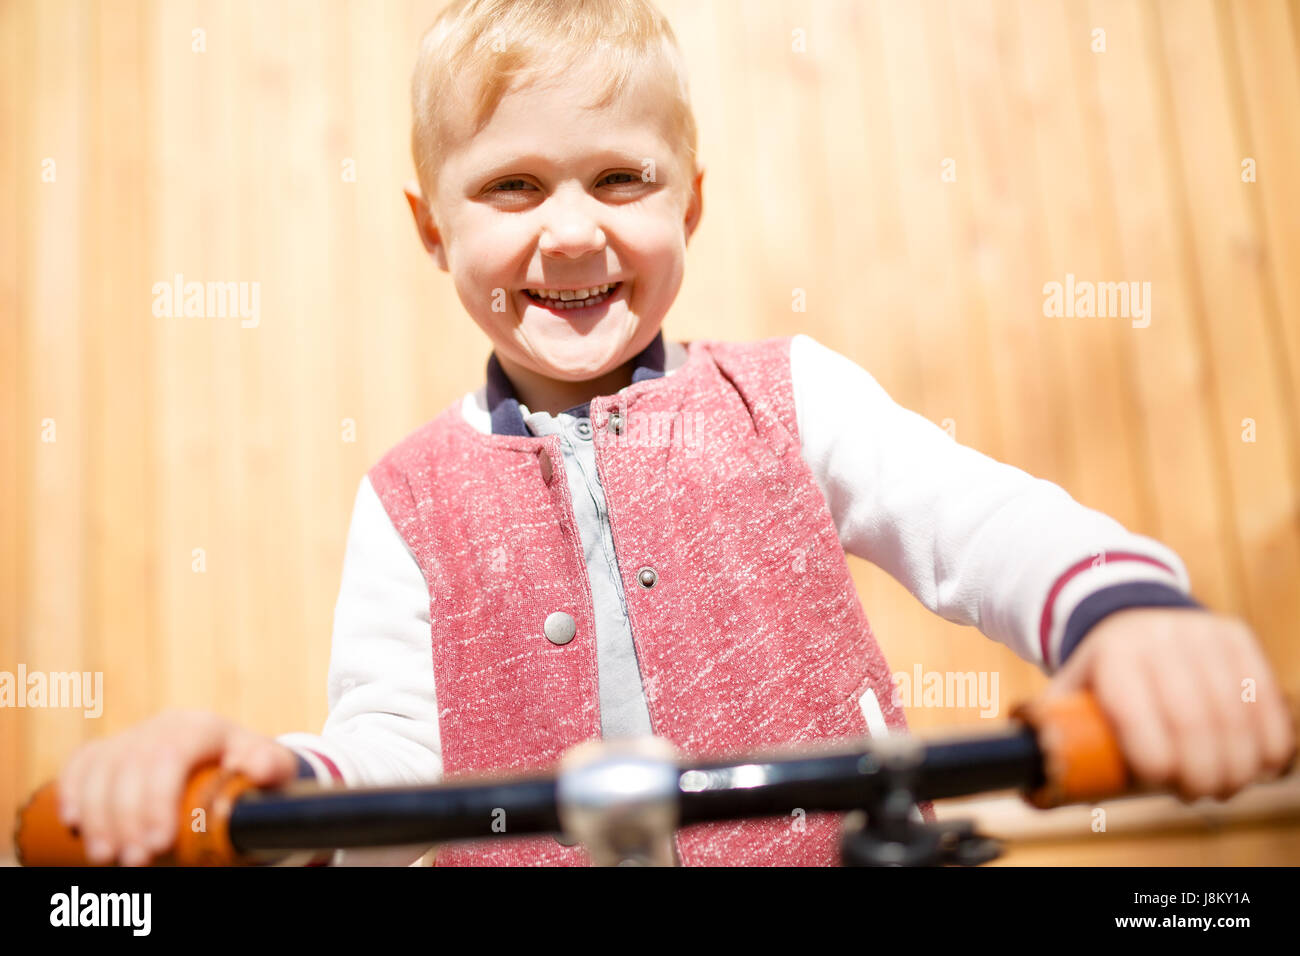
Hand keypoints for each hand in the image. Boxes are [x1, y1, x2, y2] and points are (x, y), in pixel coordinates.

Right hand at [56, 710, 297, 865]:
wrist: (231, 761)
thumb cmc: (252, 772)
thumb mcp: (273, 768)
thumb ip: (272, 766)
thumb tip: (259, 768)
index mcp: (201, 728)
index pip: (169, 757)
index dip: (157, 800)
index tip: (159, 843)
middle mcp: (162, 727)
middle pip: (129, 768)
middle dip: (125, 820)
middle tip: (135, 861)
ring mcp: (132, 737)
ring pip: (99, 770)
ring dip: (95, 816)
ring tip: (106, 856)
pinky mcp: (110, 750)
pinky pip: (80, 763)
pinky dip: (71, 791)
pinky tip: (74, 823)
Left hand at [1044, 607, 1295, 800]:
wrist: (1131, 615)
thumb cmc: (1101, 672)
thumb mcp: (1071, 689)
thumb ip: (1057, 730)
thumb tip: (1037, 777)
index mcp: (1111, 654)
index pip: (1134, 710)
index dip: (1154, 757)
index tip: (1161, 783)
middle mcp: (1157, 636)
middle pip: (1194, 718)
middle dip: (1204, 771)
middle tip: (1200, 794)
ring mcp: (1201, 633)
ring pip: (1236, 712)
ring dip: (1240, 763)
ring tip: (1227, 786)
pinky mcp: (1236, 636)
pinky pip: (1265, 696)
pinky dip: (1270, 738)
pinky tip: (1261, 764)